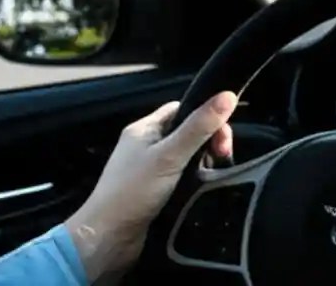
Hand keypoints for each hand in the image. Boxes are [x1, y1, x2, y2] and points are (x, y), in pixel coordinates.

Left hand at [65, 92, 237, 282]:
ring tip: (213, 175)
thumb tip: (228, 95)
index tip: (222, 136)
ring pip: (187, 157)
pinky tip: (202, 189)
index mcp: (144, 129)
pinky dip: (195, 181)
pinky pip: (182, 178)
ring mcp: (149, 171)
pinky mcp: (154, 193)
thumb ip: (199, 127)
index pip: (181, 109)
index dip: (204, 116)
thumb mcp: (170, 155)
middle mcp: (145, 146)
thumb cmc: (133, 192)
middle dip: (208, 142)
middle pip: (187, 133)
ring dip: (203, 164)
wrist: (108, 239)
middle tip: (222, 157)